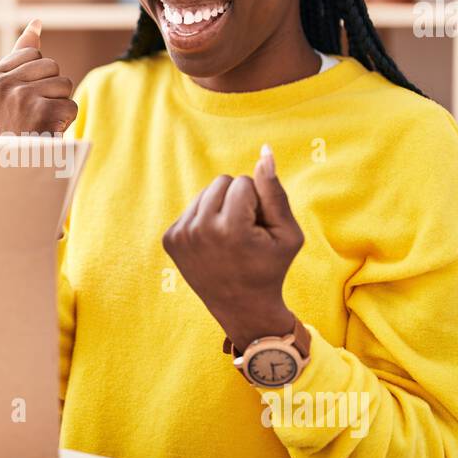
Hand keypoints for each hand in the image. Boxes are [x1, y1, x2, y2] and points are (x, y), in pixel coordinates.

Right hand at [0, 18, 77, 134]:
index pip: (32, 53)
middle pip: (51, 65)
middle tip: (34, 114)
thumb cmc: (12, 128)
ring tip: (41, 122)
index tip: (22, 101)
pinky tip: (50, 132)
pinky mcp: (40, 114)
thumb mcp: (6, 91)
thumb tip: (37, 22)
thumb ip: (20, 55)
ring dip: (60, 104)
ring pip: (63, 83)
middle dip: (51, 88)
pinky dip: (66, 120)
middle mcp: (0, 86)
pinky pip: (71, 104)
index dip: (36, 77)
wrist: (13, 171)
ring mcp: (19, 99)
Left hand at [162, 145, 303, 352]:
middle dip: (237, 200)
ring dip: (220, 208)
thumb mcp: (287, 232)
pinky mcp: (169, 239)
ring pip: (205, 192)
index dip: (257, 202)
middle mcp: (199, 230)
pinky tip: (213, 244)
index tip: (258, 231)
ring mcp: (180, 235)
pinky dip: (205, 219)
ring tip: (229, 239)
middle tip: (244, 234)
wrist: (242, 306)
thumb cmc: (271, 266)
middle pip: (221, 181)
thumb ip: (275, 190)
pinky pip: (192, 207)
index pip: (242, 182)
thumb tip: (265, 151)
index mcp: (229, 228)